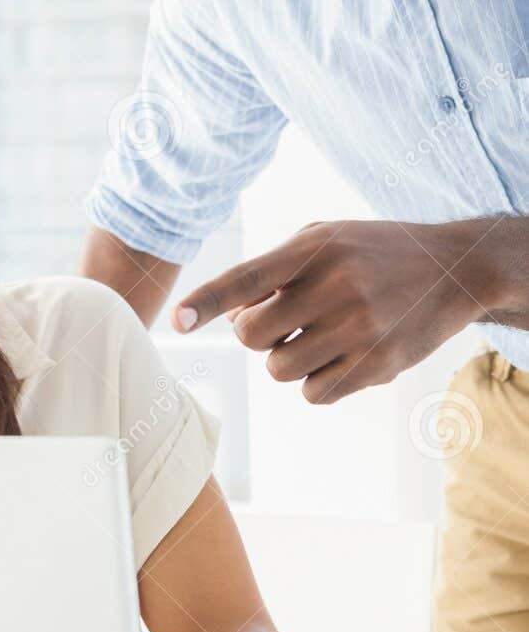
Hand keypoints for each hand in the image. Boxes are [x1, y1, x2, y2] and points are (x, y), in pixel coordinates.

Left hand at [172, 218, 490, 403]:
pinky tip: (342, 355)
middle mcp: (336, 287)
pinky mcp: (377, 366)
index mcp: (315, 249)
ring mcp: (359, 330)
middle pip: (253, 337)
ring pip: (279, 370)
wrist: (454, 271)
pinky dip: (316, 382)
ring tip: (322, 334)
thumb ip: (274, 268)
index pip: (247, 278)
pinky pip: (313, 394)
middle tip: (290, 318)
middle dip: (260, 334)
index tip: (176, 322)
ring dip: (288, 359)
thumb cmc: (372, 253)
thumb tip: (234, 316)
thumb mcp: (326, 237)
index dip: (208, 301)